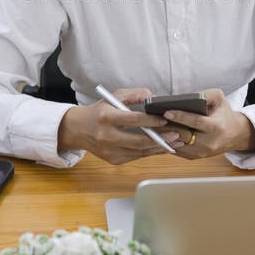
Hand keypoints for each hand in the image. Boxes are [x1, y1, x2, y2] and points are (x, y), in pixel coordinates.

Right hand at [58, 88, 183, 164]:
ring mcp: (110, 151)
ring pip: (140, 151)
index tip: (165, 119)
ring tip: (175, 141)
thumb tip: (154, 98)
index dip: (150, 121)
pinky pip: (136, 156)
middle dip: (160, 138)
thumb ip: (134, 94)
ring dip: (159, 147)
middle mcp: (107, 136)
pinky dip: (150, 152)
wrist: (78, 130)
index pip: (132, 119)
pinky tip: (162, 147)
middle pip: (138, 140)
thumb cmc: (99, 111)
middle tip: (176, 134)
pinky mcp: (114, 160)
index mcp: (106, 117)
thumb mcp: (114, 96)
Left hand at [162, 89, 254, 159]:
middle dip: (167, 127)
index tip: (166, 112)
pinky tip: (158, 133)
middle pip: (183, 135)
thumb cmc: (224, 113)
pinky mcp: (195, 157)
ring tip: (153, 125)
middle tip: (153, 118)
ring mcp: (202, 153)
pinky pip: (177, 151)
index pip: (196, 122)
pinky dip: (167, 142)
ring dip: (164, 136)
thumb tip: (185, 97)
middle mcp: (209, 143)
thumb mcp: (219, 99)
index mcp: (216, 127)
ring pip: (177, 145)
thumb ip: (205, 94)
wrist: (235, 134)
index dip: (180, 117)